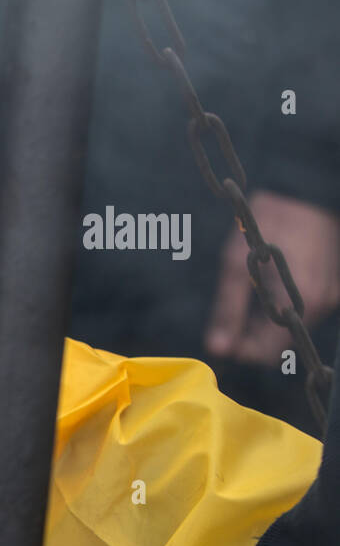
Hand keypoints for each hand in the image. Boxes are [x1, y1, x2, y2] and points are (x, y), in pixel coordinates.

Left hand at [204, 191, 339, 364]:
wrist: (302, 193)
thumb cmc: (267, 224)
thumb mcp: (237, 264)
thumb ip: (228, 309)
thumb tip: (217, 348)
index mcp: (300, 296)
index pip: (270, 350)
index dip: (243, 351)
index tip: (221, 343)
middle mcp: (321, 301)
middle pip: (281, 342)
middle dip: (251, 339)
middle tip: (227, 324)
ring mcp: (329, 295)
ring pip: (290, 327)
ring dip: (264, 324)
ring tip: (245, 302)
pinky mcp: (329, 288)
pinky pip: (299, 311)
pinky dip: (278, 310)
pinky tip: (263, 294)